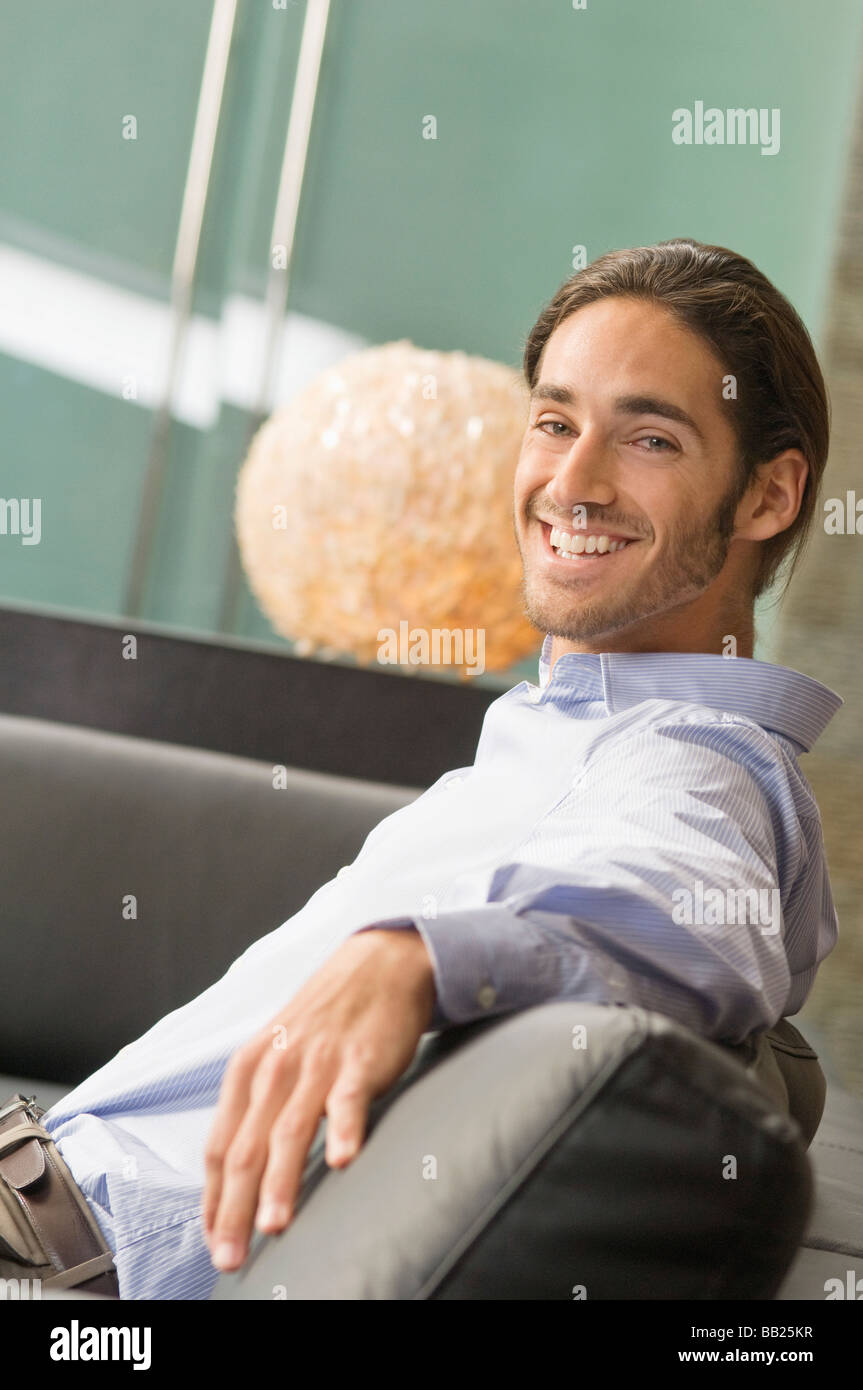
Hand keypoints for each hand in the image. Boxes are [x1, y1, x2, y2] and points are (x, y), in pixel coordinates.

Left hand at [202, 926, 435, 1271]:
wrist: (377, 966)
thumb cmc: (325, 1022)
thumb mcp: (277, 1056)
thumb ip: (258, 1109)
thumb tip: (239, 1174)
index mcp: (247, 1072)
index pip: (218, 1147)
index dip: (213, 1201)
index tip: (214, 1242)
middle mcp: (274, 1069)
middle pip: (247, 1149)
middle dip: (236, 1209)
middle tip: (231, 1257)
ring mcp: (317, 1064)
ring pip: (291, 1131)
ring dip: (282, 1182)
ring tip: (276, 1225)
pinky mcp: (359, 1060)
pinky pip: (349, 1098)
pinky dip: (345, 1129)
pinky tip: (343, 1160)